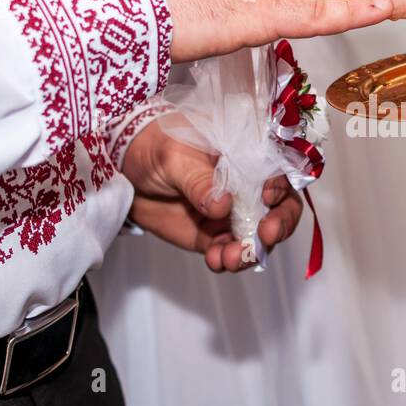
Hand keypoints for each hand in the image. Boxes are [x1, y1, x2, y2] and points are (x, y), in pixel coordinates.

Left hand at [121, 119, 302, 271]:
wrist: (124, 169)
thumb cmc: (154, 146)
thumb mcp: (174, 156)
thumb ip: (199, 180)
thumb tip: (222, 205)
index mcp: (245, 155)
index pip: (278, 170)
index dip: (281, 185)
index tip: (268, 197)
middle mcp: (247, 186)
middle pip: (281, 207)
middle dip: (280, 224)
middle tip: (266, 236)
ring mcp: (233, 213)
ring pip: (258, 236)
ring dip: (252, 251)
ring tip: (231, 258)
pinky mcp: (214, 235)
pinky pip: (229, 252)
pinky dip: (227, 260)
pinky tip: (216, 260)